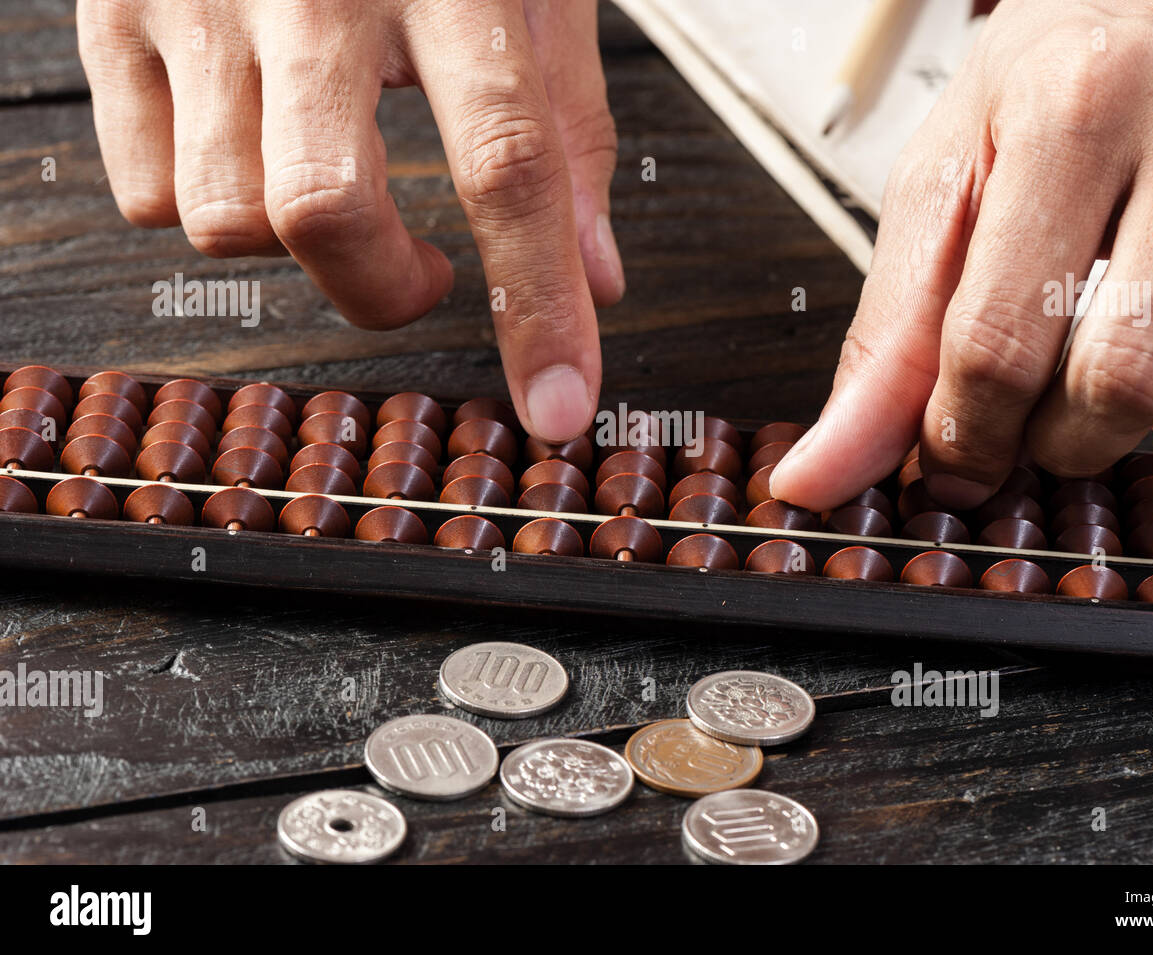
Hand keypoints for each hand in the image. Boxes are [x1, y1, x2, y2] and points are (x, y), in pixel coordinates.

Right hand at [77, 0, 622, 442]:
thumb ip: (567, 125)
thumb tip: (593, 275)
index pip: (510, 166)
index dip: (538, 305)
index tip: (559, 408)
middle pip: (324, 212)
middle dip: (381, 287)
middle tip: (419, 271)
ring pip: (223, 216)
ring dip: (297, 242)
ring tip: (332, 178)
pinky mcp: (114, 9)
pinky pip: (145, 187)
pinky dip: (206, 201)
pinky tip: (252, 143)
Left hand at [771, 0, 1152, 510]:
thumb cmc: (1060, 75)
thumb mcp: (947, 172)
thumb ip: (889, 329)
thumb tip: (827, 467)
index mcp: (1065, 112)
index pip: (996, 334)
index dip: (960, 435)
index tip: (944, 463)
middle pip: (1113, 379)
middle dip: (1045, 443)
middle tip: (1017, 426)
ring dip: (1140, 442)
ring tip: (1093, 408)